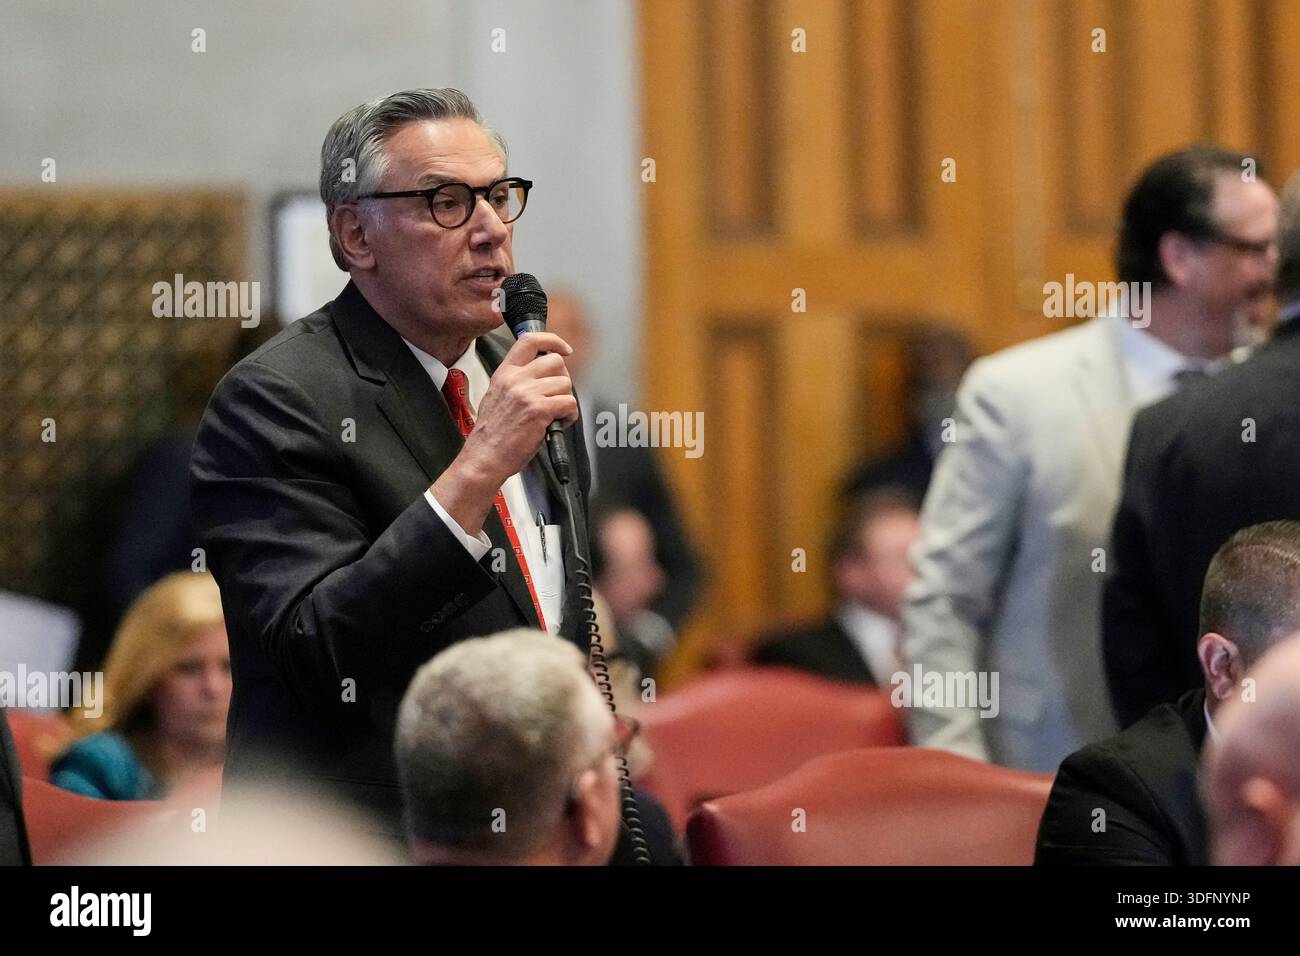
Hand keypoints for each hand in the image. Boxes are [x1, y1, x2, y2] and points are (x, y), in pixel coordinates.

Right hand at [431, 332, 575, 534]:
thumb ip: (517, 382)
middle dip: (563, 379)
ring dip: (566, 400)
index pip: (529, 341)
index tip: (564, 348)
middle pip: (556, 362)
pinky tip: (560, 422)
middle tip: (557, 396)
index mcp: (504, 373)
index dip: (552, 340)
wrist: (484, 457)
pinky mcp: (539, 410)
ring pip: (565, 383)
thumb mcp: (496, 397)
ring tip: (556, 414)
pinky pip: (569, 402)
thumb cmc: (492, 434)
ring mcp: (527, 393)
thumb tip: (543, 378)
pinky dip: (570, 414)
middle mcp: (515, 379)